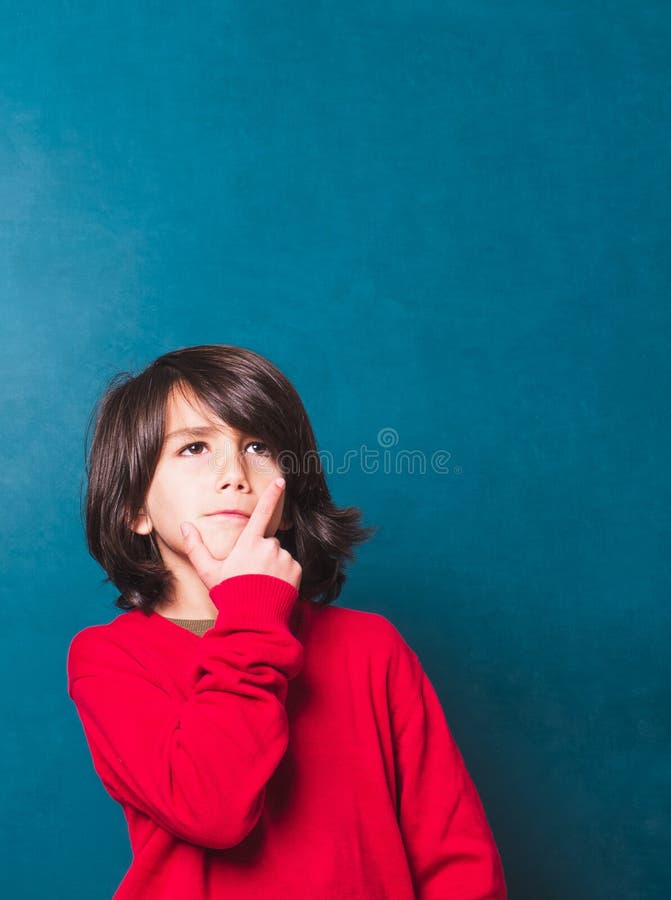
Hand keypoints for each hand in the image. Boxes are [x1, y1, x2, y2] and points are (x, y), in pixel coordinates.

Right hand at [179, 478, 301, 591]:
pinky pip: (290, 566)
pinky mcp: (295, 570)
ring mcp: (284, 558)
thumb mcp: (208, 571)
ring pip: (279, 554)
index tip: (280, 481)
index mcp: (249, 543)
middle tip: (250, 574)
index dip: (271, 494)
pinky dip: (284, 574)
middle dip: (260, 553)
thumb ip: (196, 547)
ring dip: (272, 564)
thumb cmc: (229, 594)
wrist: (253, 620)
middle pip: (267, 542)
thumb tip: (185, 526)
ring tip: (261, 584)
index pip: (262, 512)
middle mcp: (269, 546)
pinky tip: (273, 587)